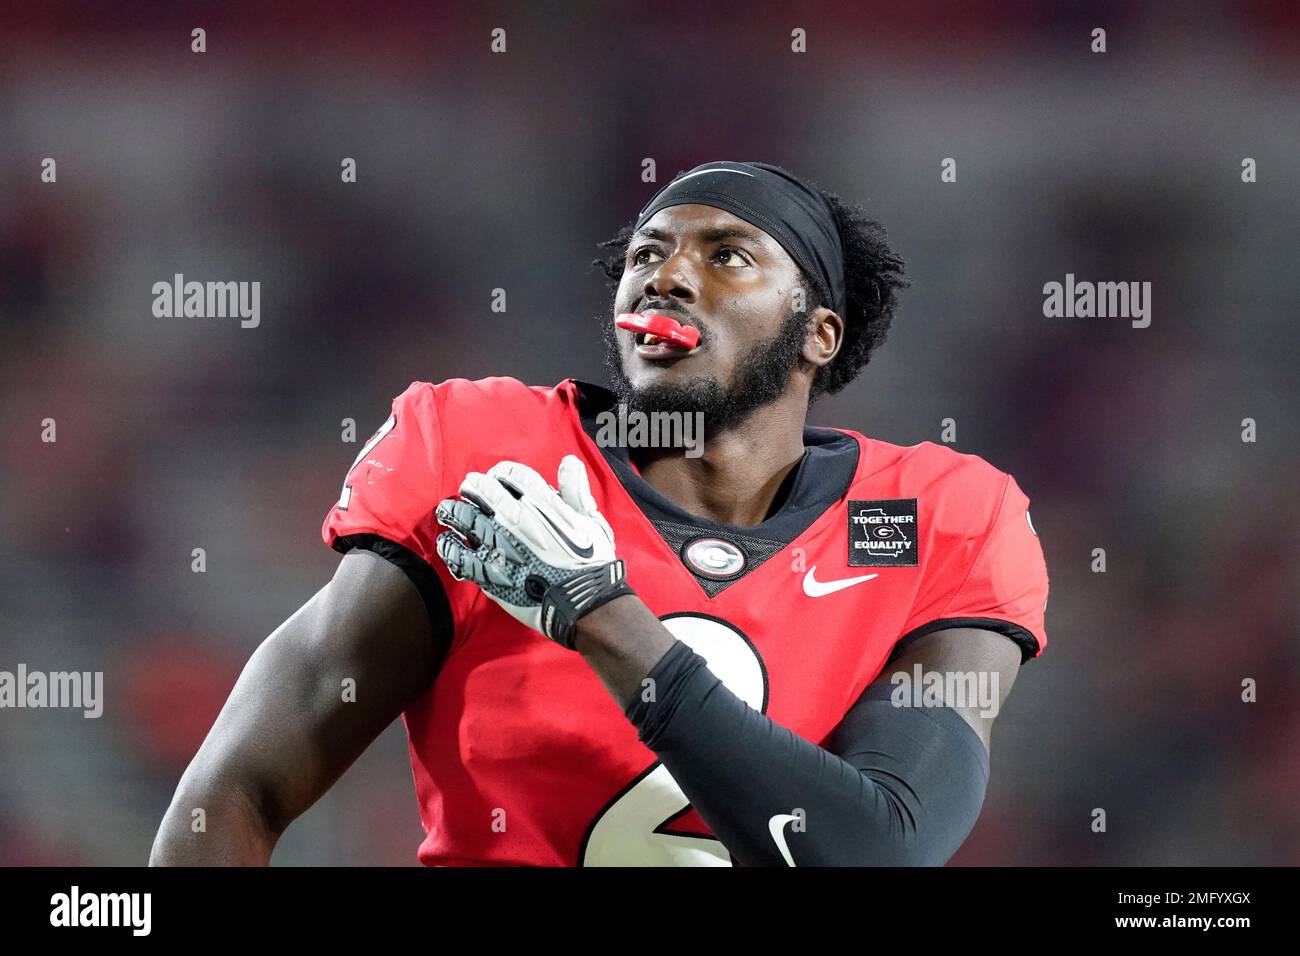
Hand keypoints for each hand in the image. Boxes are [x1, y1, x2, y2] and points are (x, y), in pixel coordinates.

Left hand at [434, 455, 632, 648]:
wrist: (584, 602)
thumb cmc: (591, 562)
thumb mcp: (592, 521)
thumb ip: (576, 491)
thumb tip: (569, 462)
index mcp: (540, 503)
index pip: (512, 475)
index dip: (501, 472)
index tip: (495, 475)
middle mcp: (514, 518)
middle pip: (483, 491)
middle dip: (473, 486)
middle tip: (467, 487)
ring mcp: (498, 544)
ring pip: (466, 519)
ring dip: (455, 511)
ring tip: (448, 510)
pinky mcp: (489, 572)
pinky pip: (460, 556)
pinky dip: (450, 547)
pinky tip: (446, 542)